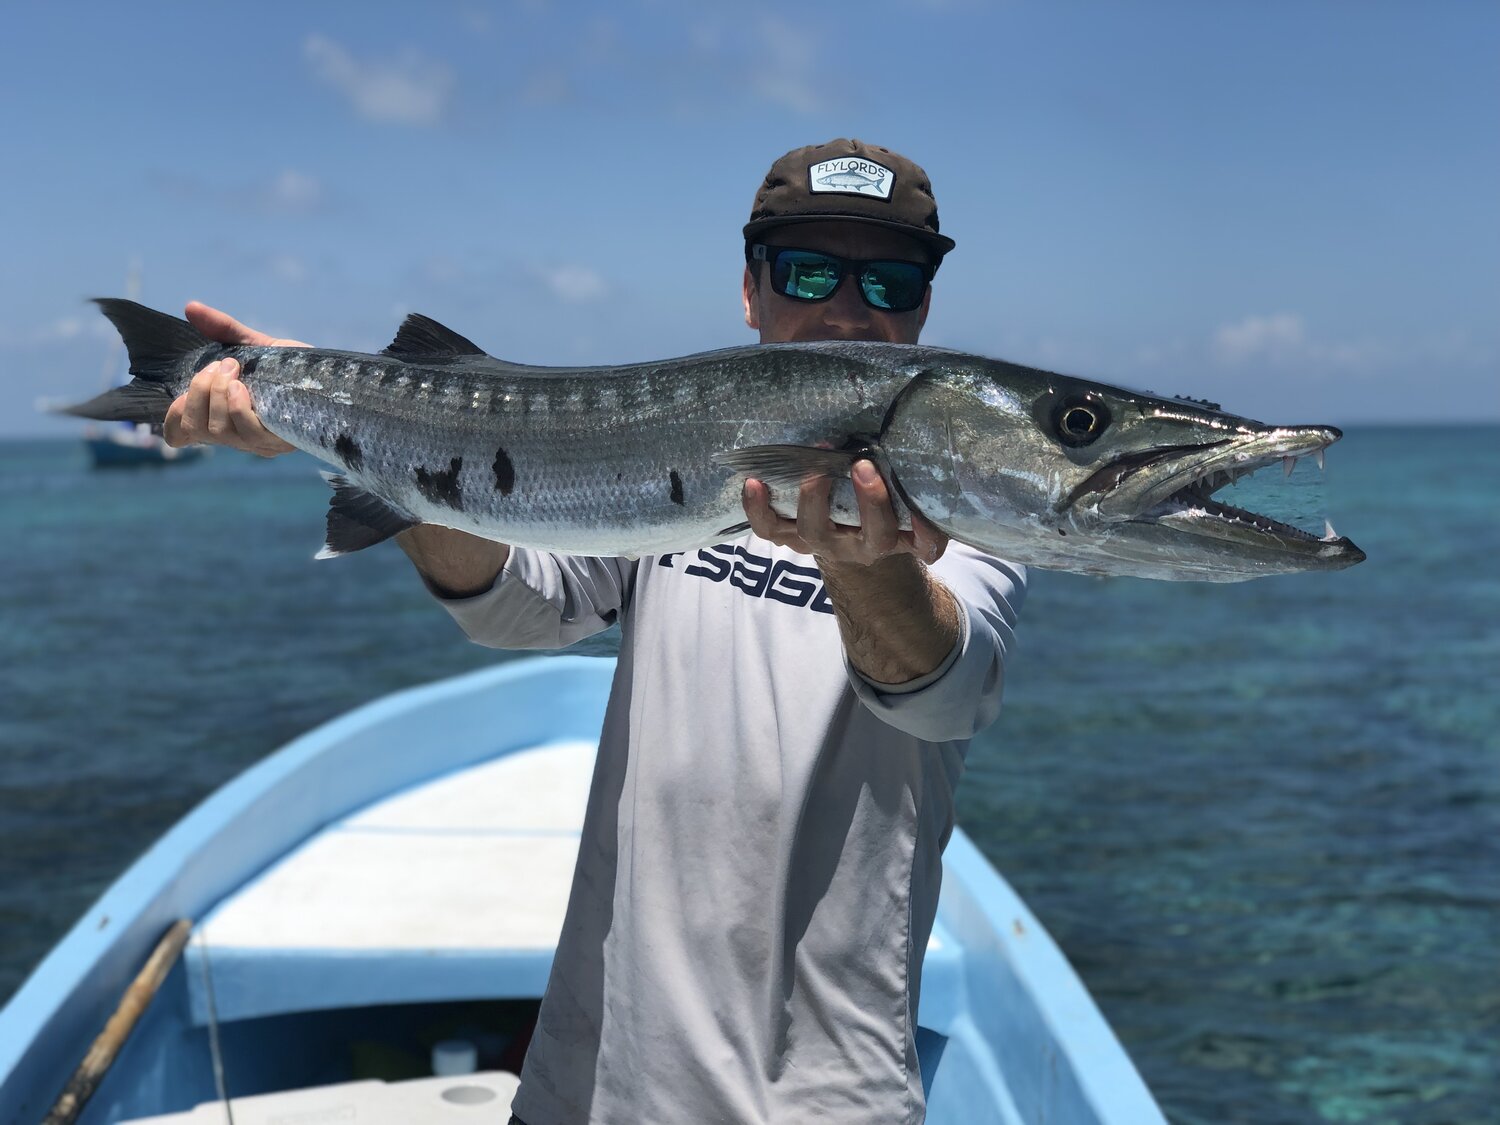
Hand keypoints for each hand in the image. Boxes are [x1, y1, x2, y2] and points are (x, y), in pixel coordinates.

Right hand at [162, 301, 304, 455]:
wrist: (334, 376)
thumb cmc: (291, 366)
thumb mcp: (253, 345)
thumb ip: (223, 329)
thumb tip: (191, 307)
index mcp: (222, 418)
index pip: (180, 435)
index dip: (172, 416)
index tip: (181, 391)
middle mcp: (237, 437)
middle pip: (195, 427)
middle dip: (199, 389)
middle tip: (222, 365)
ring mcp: (259, 442)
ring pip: (217, 429)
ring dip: (217, 393)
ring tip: (235, 369)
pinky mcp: (280, 441)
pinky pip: (247, 432)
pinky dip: (236, 406)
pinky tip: (244, 386)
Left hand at [742, 459, 948, 567]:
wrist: (845, 536)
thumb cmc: (876, 504)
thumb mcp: (900, 497)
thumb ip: (914, 484)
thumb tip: (922, 444)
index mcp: (894, 539)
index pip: (921, 544)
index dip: (927, 532)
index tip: (927, 509)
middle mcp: (859, 547)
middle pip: (870, 536)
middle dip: (868, 502)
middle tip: (863, 464)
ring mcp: (822, 543)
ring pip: (815, 533)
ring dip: (814, 500)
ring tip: (812, 469)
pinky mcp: (790, 536)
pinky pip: (770, 530)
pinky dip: (758, 508)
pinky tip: (754, 482)